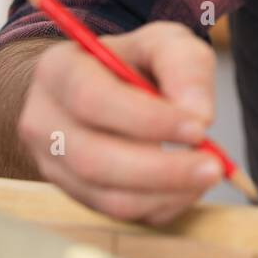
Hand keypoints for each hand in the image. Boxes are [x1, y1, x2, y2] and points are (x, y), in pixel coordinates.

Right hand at [17, 21, 221, 223]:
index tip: (199, 127)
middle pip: (93, 158)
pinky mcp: (74, 194)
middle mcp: (43, 121)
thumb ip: (184, 65)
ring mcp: (52, 164)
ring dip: (166, 192)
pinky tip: (187, 185)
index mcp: (58, 71)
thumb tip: (199, 114)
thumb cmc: (133, 63)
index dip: (147, 119)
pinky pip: (117, 215)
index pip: (92, 99)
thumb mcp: (163, 43)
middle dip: (162, 168)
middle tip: (214, 165)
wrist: (103, 87)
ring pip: (106, 196)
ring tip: (208, 173)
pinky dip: (160, 205)